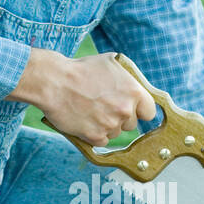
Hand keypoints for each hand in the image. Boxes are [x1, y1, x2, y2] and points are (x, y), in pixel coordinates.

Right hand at [7, 49, 155, 143]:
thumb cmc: (81, 69)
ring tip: (90, 111)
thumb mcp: (111, 63)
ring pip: (115, 133)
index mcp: (134, 92)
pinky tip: (85, 120)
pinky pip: (102, 141)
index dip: (139, 111)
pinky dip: (94, 134)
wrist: (54, 82)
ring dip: (106, 126)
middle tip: (104, 107)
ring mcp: (111, 125)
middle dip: (120, 118)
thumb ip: (127, 78)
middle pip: (131, 124)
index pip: (149, 112)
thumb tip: (134, 86)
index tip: (132, 110)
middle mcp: (125, 110)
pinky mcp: (95, 136)